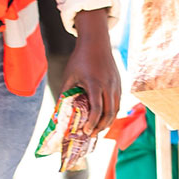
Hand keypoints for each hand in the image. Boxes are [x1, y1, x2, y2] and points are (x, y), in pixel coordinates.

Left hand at [60, 10, 121, 133]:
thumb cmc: (80, 59)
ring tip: (98, 129)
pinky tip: (104, 117)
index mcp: (95, 83)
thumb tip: (59, 110)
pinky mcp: (119, 83)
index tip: (85, 131)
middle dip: (101, 127)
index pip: (97, 109)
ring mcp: (116, 84)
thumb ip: (66, 92)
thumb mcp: (70, 75)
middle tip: (91, 135)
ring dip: (108, 121)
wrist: (96, 43)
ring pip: (116, 109)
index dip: (92, 123)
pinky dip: (112, 112)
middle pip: (109, 113)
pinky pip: (118, 102)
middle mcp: (108, 85)